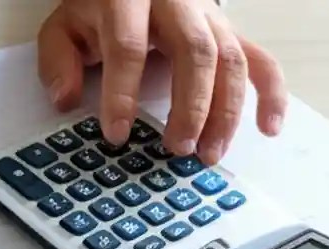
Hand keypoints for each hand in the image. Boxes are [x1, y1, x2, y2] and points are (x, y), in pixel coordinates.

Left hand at [36, 0, 286, 165]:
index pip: (128, 46)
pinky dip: (270, 93)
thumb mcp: (65, 27)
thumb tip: (66, 99)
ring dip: (225, 111)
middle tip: (178, 148)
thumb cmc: (100, 8)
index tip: (117, 133)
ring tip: (209, 152)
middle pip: (194, 52)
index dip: (123, 93)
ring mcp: (209, 16)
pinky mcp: (229, 31)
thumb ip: (59, 61)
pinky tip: (268, 127)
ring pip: (230, 59)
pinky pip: (260, 58)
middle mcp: (177, 3)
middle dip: (190, 106)